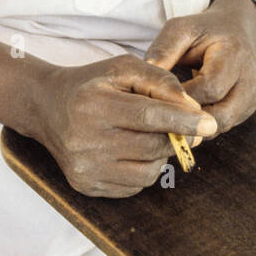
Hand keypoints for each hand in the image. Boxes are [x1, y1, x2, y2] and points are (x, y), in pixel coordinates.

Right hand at [29, 55, 216, 198]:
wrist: (46, 107)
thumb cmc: (91, 84)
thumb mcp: (122, 68)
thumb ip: (159, 80)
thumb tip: (192, 108)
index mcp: (93, 106)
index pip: (148, 117)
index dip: (182, 121)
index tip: (210, 123)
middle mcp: (85, 141)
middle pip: (151, 147)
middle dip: (178, 138)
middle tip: (193, 128)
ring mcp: (84, 168)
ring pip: (147, 172)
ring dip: (162, 155)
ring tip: (156, 137)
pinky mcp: (85, 186)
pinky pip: (133, 186)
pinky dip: (145, 170)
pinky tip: (135, 151)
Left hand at [144, 0, 255, 135]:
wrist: (234, 31)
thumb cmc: (204, 31)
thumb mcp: (181, 29)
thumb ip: (164, 50)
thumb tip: (145, 78)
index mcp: (234, 54)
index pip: (210, 87)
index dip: (182, 98)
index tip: (156, 101)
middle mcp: (250, 78)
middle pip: (220, 113)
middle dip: (188, 118)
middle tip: (161, 117)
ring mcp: (252, 96)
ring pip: (223, 124)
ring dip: (195, 126)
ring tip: (170, 119)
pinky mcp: (249, 108)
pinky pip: (225, 125)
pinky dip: (203, 126)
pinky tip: (184, 119)